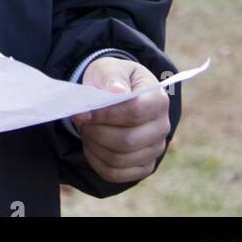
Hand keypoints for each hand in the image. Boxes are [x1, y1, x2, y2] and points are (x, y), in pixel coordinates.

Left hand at [73, 57, 171, 183]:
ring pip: (119, 159)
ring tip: (85, 129)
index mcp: (158, 99)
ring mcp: (155, 149)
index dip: (106, 114)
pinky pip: (116, 173)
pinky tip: (89, 144)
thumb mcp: (110, 68)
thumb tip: (117, 91)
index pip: (135, 112)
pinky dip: (96, 161)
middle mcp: (162, 127)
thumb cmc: (113, 80)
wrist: (117, 93)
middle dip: (96, 132)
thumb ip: (112, 77)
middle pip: (127, 140)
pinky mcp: (144, 166)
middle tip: (80, 120)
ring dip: (94, 145)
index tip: (83, 111)